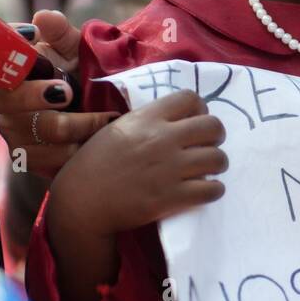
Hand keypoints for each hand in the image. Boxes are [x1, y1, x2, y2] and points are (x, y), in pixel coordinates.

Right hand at [0, 9, 116, 177]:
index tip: (34, 39)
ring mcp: (14, 132)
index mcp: (14, 72)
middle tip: (68, 91)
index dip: (9, 49)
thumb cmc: (83, 80)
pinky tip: (94, 141)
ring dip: (71, 126)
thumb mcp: (78, 54)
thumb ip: (62, 36)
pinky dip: (73, 151)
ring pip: (28, 133)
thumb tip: (44, 17)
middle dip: (35, 95)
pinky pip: (43, 159)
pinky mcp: (28, 159)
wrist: (101, 121)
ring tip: (103, 118)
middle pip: (4, 100)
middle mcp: (6, 102)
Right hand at [48, 90, 227, 240]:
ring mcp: (169, 168)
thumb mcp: (117, 128)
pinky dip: (214, 190)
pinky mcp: (172, 197)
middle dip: (216, 136)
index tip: (195, 121)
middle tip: (208, 146)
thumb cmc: (94, 163)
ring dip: (217, 164)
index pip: (191, 98)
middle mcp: (162, 138)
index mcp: (147, 118)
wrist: (81, 202)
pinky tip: (205, 190)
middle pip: (213, 126)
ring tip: (208, 170)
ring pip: (218, 158)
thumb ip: (147, 120)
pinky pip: (212, 189)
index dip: (200, 109)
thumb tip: (175, 119)